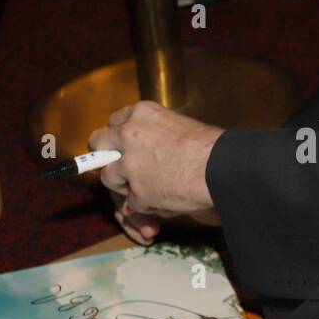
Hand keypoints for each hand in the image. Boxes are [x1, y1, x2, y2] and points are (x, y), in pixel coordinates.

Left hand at [88, 101, 223, 241]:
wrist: (221, 167)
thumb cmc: (209, 147)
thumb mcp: (176, 124)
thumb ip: (153, 132)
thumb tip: (143, 148)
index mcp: (140, 113)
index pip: (114, 122)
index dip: (119, 137)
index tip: (124, 146)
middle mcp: (128, 134)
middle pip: (97, 143)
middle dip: (105, 156)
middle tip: (119, 166)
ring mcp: (129, 164)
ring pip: (108, 177)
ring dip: (124, 184)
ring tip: (148, 186)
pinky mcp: (137, 191)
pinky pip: (132, 202)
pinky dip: (146, 204)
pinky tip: (165, 198)